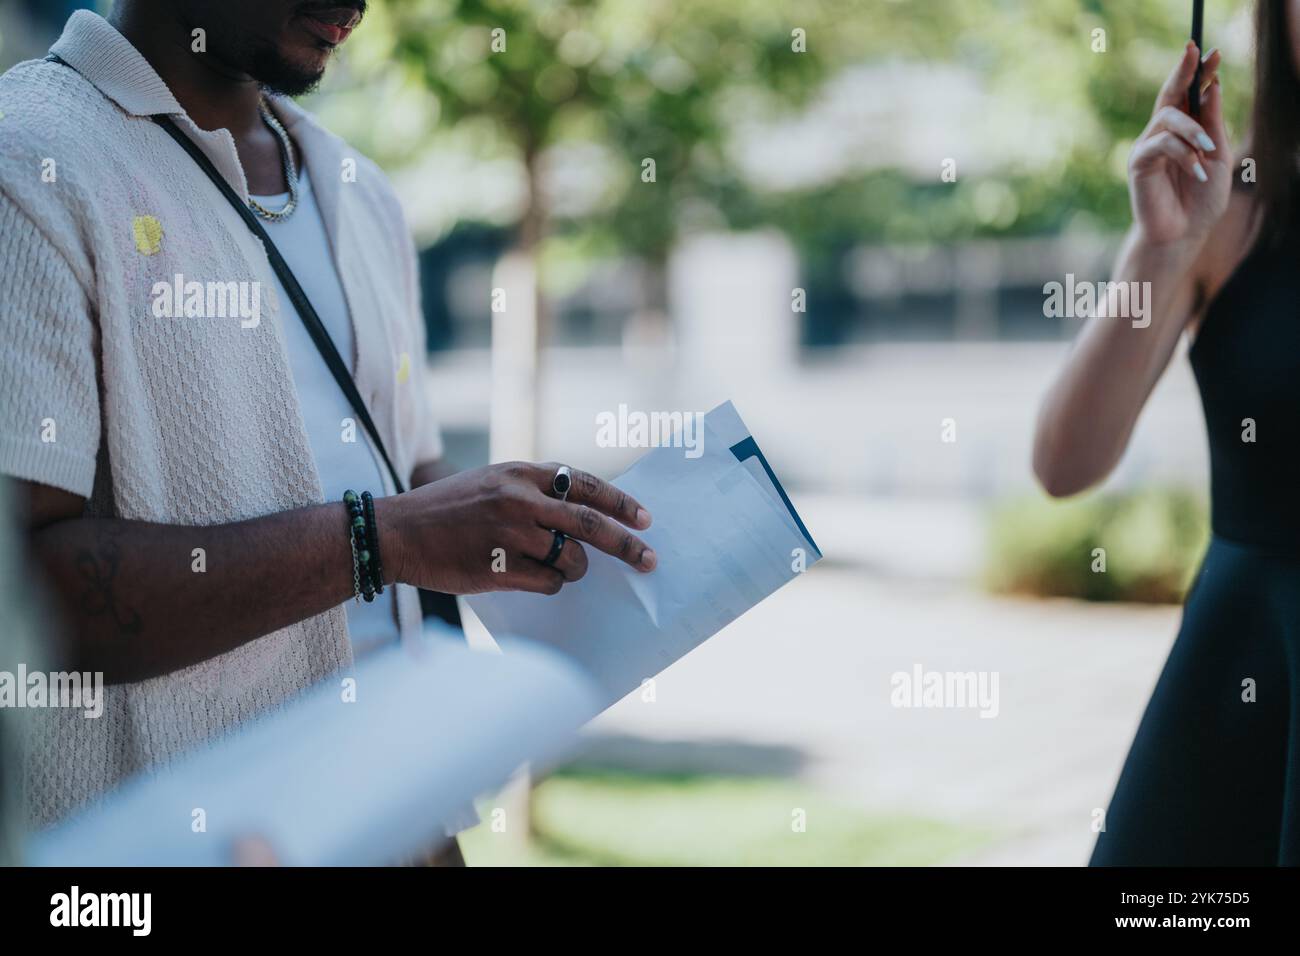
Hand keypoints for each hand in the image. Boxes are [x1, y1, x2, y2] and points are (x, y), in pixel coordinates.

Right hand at [376, 461, 655, 595]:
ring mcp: (509, 535)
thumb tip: (584, 515)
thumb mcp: (491, 482)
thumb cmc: (446, 509)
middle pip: (590, 523)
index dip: (619, 502)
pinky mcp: (499, 568)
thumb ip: (533, 491)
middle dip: (626, 544)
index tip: (645, 519)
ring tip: (556, 567)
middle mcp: (518, 500)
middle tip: (649, 558)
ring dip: (573, 569)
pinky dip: (550, 585)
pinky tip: (531, 579)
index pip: (584, 484)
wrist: (396, 532)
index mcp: (519, 473)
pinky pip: (548, 583)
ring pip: (570, 559)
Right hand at [1129, 42, 1230, 246]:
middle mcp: (1163, 133)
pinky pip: (1162, 144)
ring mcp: (1148, 146)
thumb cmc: (1201, 199)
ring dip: (1193, 128)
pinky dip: (1183, 153)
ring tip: (1207, 148)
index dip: (1199, 72)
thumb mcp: (1218, 155)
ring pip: (1169, 118)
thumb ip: (1213, 124)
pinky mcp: (1139, 163)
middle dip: (1184, 72)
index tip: (1213, 52)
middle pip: (1170, 94)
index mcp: (1185, 131)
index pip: (1190, 94)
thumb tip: (1212, 88)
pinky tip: (1196, 170)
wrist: (1184, 232)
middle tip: (1195, 52)